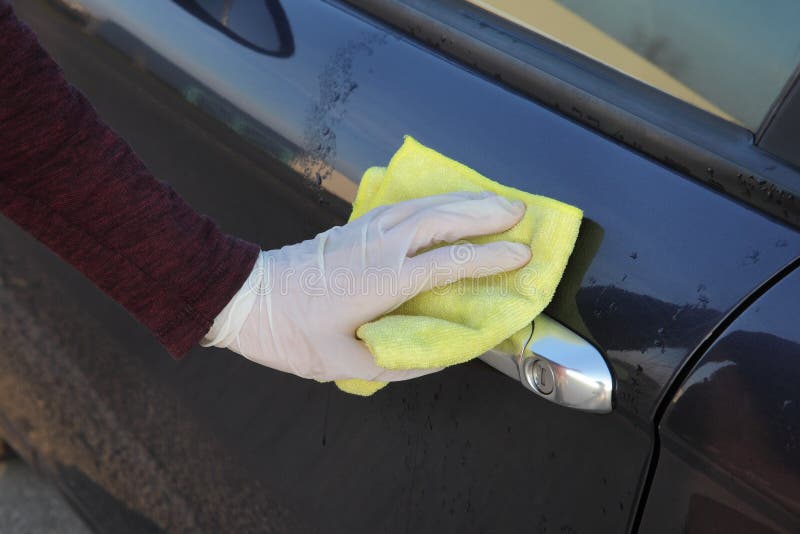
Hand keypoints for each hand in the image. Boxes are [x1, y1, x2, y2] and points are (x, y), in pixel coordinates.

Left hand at [202, 191, 529, 381]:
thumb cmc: (289, 334)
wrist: (244, 298)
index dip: (489, 259)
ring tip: (496, 199)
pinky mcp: (354, 226)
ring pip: (424, 205)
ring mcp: (365, 231)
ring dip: (463, 200)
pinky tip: (447, 201)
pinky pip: (403, 205)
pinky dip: (433, 199)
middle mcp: (379, 247)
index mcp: (381, 280)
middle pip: (442, 220)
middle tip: (521, 212)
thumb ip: (396, 362)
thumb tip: (439, 357)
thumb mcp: (343, 364)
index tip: (522, 255)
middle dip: (485, 213)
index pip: (448, 263)